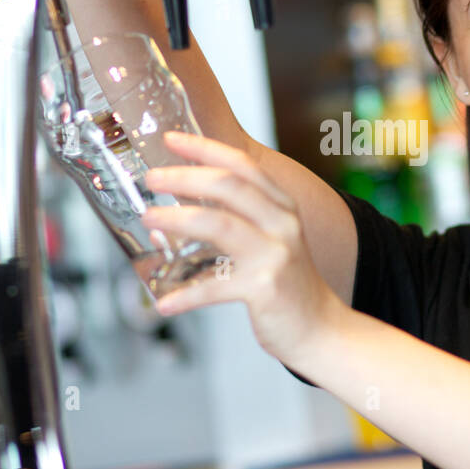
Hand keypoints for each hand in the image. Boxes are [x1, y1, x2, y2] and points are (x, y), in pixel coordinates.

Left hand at [140, 132, 344, 365]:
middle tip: (151, 178)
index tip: (171, 139)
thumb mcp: (271, 240)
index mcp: (281, 207)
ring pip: (218, 225)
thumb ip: (238, 220)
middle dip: (184, 176)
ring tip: (148, 218)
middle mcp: (282, 224)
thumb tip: (182, 205)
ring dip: (176, 219)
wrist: (321, 329)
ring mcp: (275, 255)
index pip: (242, 165)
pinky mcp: (265, 288)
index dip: (205, 148)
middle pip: (229, 185)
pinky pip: (214, 287)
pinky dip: (185, 295)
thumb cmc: (287, 285)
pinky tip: (163, 303)